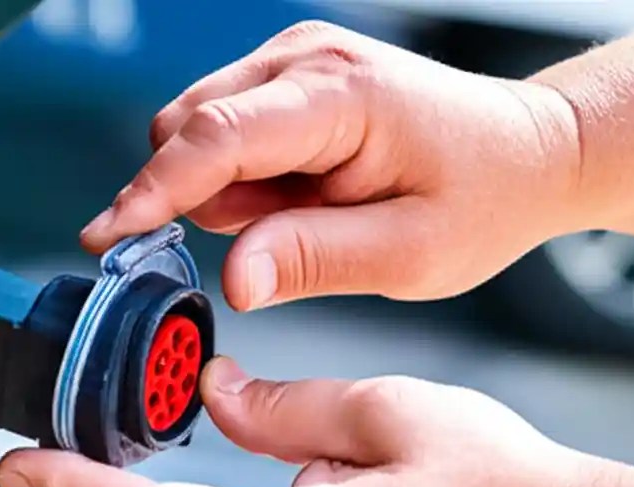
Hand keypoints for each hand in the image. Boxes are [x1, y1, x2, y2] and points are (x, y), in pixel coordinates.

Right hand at [79, 21, 583, 308]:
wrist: (528, 154)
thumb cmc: (483, 198)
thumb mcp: (408, 255)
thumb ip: (312, 261)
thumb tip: (231, 279)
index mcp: (342, 97)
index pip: (217, 138)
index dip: (153, 191)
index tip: (106, 235)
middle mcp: (309, 61)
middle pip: (189, 127)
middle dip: (196, 198)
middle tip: (273, 246)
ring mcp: (297, 62)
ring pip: (199, 131)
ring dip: (227, 192)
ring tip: (312, 217)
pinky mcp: (291, 78)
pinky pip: (227, 133)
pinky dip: (245, 179)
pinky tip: (304, 197)